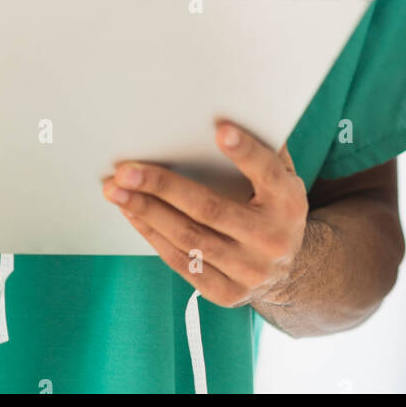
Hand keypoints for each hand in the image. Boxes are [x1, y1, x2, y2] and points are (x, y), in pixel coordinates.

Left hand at [101, 123, 308, 308]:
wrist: (288, 269)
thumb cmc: (273, 205)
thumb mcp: (281, 176)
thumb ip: (261, 148)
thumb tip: (225, 112)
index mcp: (288, 202)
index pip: (266, 171)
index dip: (244, 151)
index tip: (220, 130)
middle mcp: (272, 240)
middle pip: (210, 209)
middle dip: (163, 187)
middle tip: (126, 170)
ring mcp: (249, 271)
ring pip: (189, 238)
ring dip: (146, 212)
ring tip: (117, 191)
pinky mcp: (227, 293)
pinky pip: (181, 262)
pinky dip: (152, 234)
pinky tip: (132, 214)